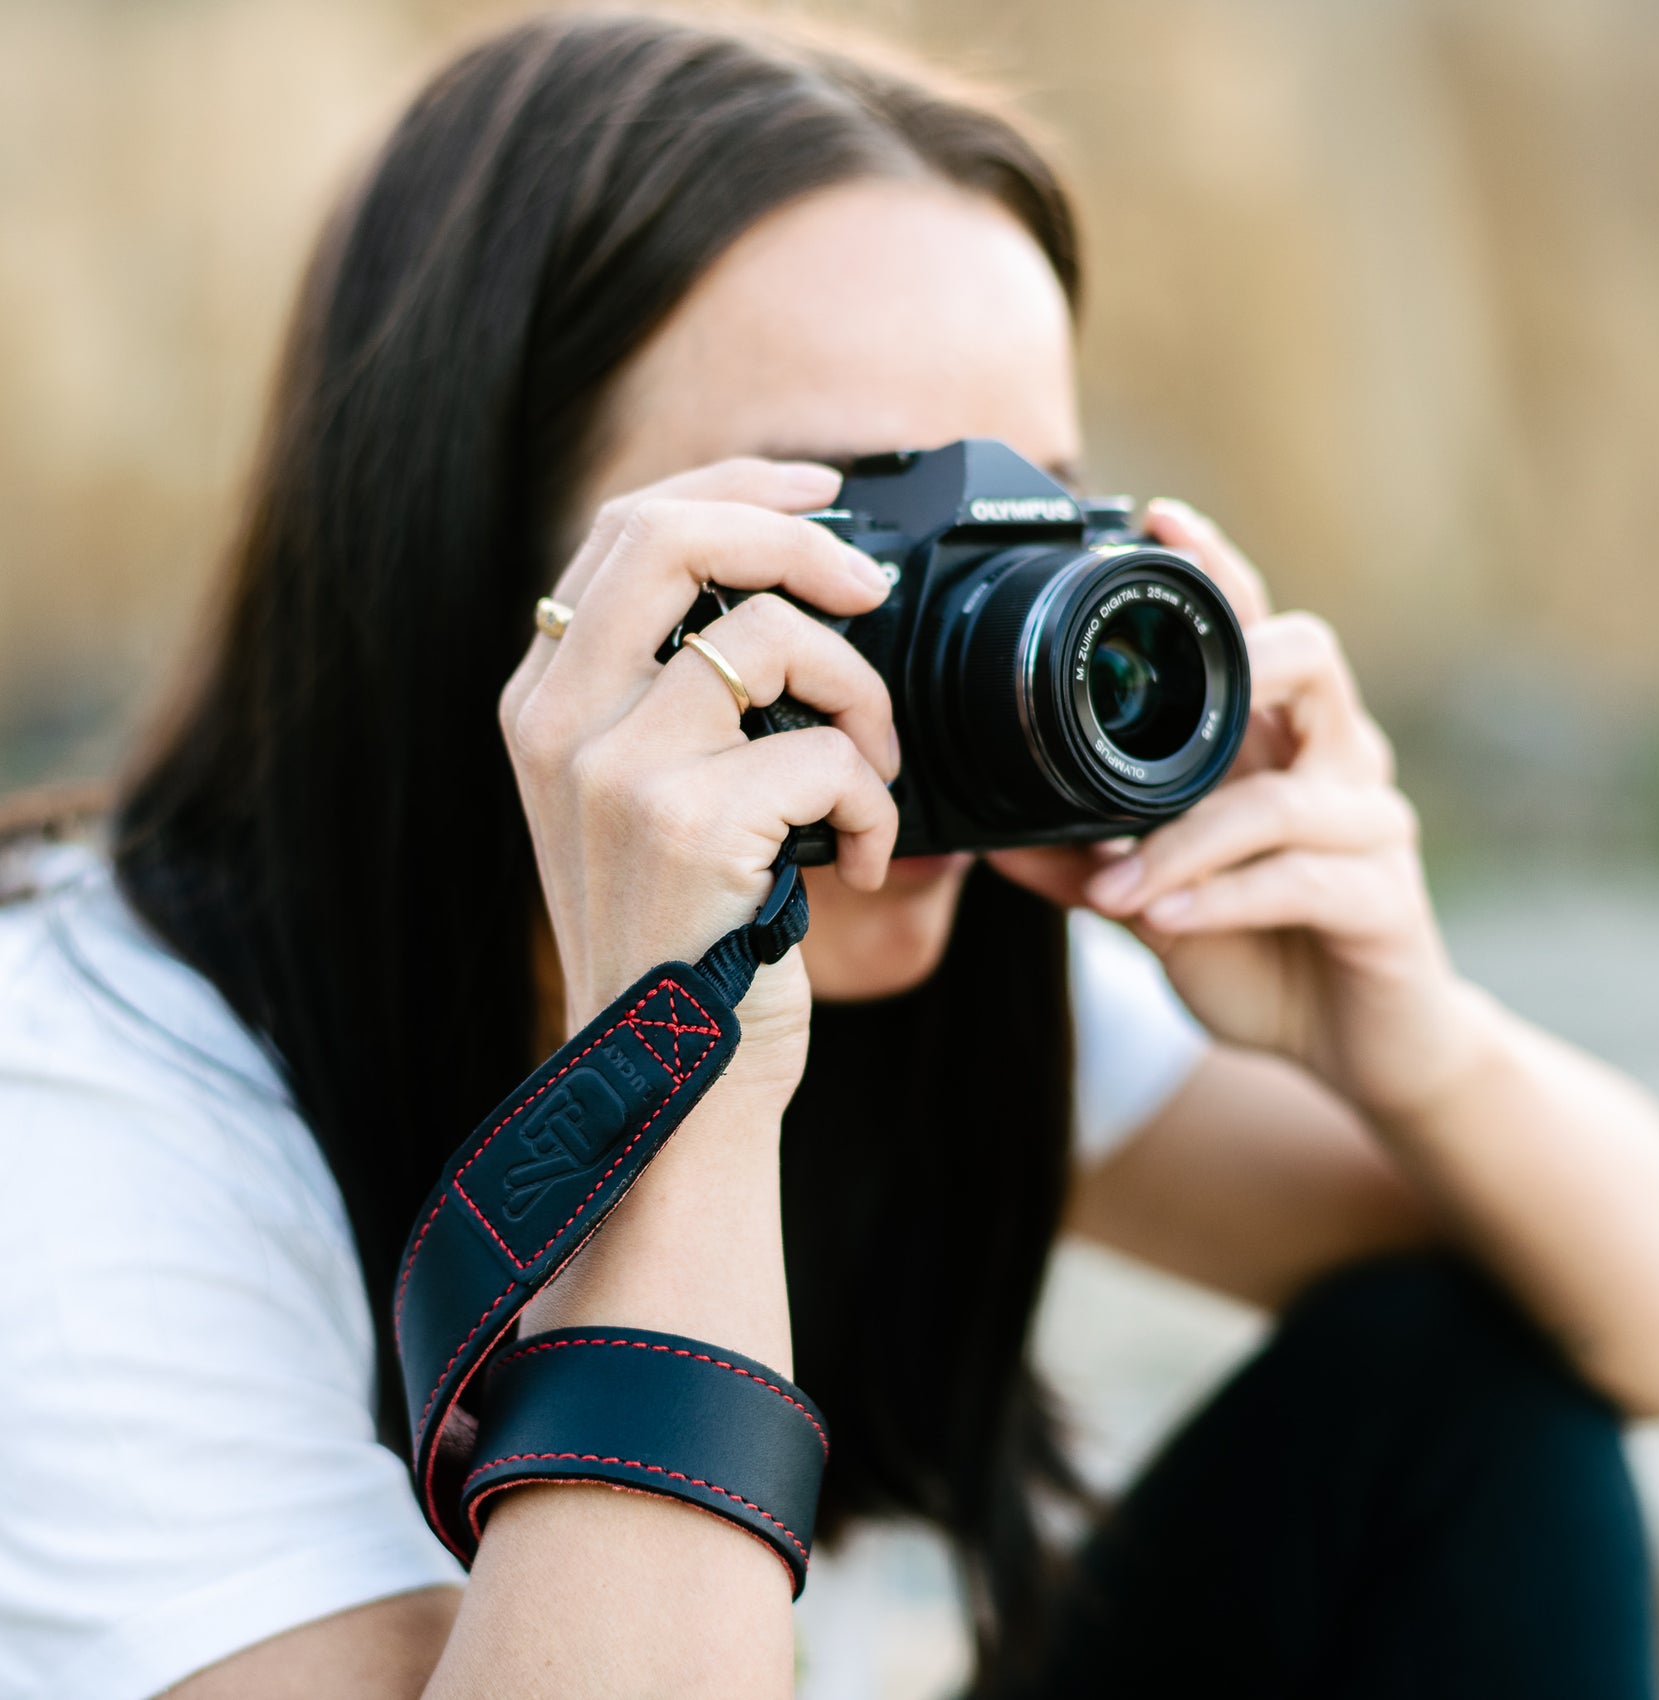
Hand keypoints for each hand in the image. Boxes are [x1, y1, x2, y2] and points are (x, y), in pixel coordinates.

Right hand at [499, 458, 899, 1106]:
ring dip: (862, 697)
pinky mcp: (688, 826)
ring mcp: (612, 770)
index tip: (820, 490)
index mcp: (544, 701)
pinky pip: (825, 753)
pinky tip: (865, 860)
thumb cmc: (681, 936)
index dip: (736, 487)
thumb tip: (795, 588)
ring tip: (873, 772)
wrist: (666, 1076)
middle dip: (796, 535)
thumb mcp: (642, 801)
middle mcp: (558, 722)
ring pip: (772, 638)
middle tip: (870, 585)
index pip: (627, 530)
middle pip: (672, 535)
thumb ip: (676, 694)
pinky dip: (876, 801)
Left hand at [991, 500, 1481, 1119]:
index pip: (1256, 629)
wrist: (1355, 1047)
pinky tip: (1163, 918)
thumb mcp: (1158, 903)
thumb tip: (992, 840)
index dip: (1216, 569)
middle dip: (1242, 657)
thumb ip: (1088, 862)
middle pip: (1312, 659)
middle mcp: (1334, 766)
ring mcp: (1370, 829)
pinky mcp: (1385, 900)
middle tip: (1166, 696)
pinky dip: (1221, 897)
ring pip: (1286, 795)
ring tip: (1117, 887)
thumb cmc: (1261, 952)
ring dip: (1187, 841)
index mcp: (1277, 745)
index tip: (1157, 517)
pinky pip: (1302, 879)